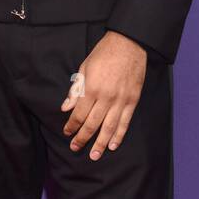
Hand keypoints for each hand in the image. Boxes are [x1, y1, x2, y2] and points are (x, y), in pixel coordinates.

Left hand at [60, 30, 145, 160]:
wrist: (129, 43)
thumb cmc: (104, 53)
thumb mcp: (84, 68)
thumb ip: (75, 90)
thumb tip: (65, 107)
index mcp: (92, 88)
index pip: (79, 114)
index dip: (72, 125)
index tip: (67, 132)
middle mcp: (106, 97)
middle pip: (92, 124)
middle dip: (82, 138)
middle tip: (75, 148)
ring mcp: (121, 100)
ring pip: (109, 127)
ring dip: (100, 143)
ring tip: (94, 155)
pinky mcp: (132, 100)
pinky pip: (125, 122)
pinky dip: (119, 135)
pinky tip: (113, 145)